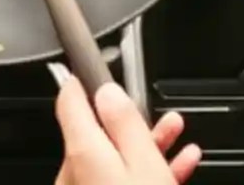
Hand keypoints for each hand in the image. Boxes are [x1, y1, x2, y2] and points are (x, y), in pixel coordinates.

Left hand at [54, 77, 200, 183]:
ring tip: (175, 129)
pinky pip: (117, 178)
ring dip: (144, 142)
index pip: (69, 101)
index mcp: (81, 151)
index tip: (95, 70)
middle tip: (155, 108)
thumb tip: (109, 92)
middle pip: (96, 131)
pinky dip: (142, 168)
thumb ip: (126, 124)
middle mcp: (74, 171)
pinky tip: (175, 163)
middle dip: (130, 118)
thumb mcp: (144, 163)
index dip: (83, 80)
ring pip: (112, 156)